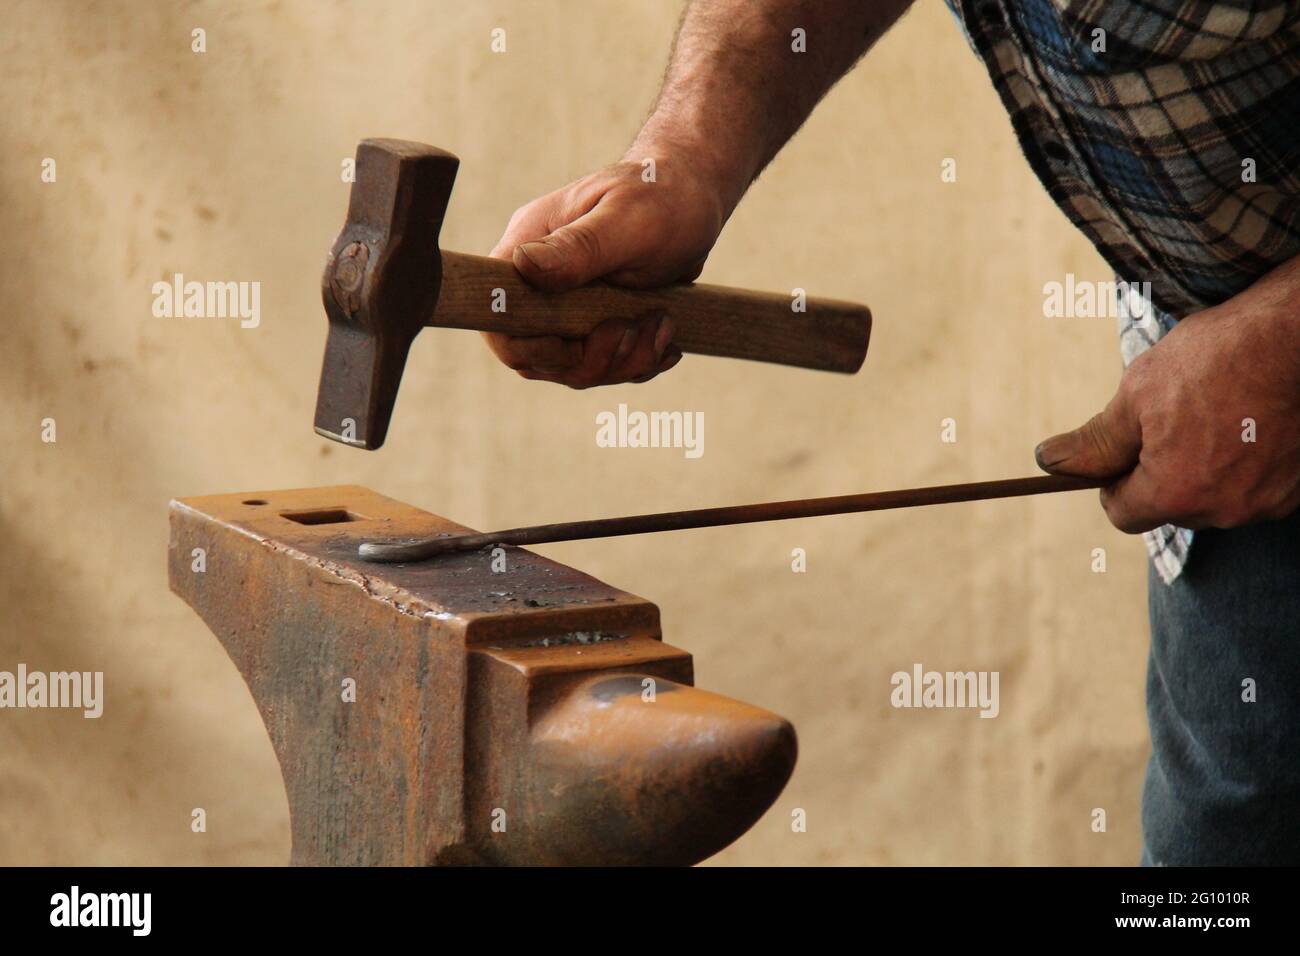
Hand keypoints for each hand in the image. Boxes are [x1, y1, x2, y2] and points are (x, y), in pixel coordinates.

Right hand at [483, 153, 730, 387]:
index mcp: (531, 244)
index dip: (529, 347)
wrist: (696, 194)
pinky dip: (638, 361)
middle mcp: (540, 278)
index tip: (577, 343)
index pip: (498, 315)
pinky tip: (666, 337)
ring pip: (575, 366)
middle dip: (591, 360)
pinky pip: (605, 362)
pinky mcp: (596, 319)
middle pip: (538, 355)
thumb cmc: (662, 195)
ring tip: (662, 323)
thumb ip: (578, 246)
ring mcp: (568, 302)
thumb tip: (524, 266)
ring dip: (623, 361)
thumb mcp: (628, 220)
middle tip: (636, 327)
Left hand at [1034, 258, 1299, 532]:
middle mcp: (1225, 510)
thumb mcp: (1137, 395)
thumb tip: (1048, 462)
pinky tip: (1247, 421)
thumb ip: (1094, 442)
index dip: (1112, 481)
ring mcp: (1267, 502)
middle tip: (1174, 416)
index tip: (1121, 448)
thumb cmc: (1215, 358)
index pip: (1122, 513)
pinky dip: (1243, 462)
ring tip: (1215, 412)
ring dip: (1203, 466)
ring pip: (1212, 496)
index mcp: (1176, 494)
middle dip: (1160, 470)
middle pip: (1169, 506)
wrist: (1297, 333)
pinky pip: (1251, 486)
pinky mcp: (1297, 488)